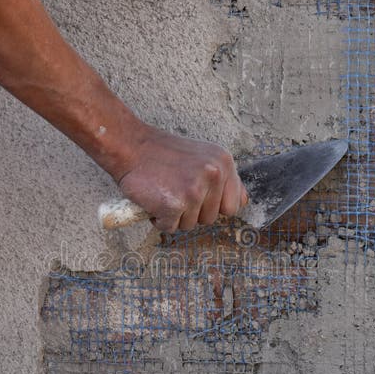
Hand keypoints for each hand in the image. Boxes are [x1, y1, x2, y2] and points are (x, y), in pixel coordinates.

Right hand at [115, 127, 247, 232]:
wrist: (130, 146)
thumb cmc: (162, 154)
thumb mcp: (203, 158)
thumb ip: (224, 180)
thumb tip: (244, 201)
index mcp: (224, 163)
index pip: (233, 205)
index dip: (213, 206)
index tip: (197, 196)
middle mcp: (213, 175)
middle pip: (211, 218)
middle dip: (192, 211)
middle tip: (174, 189)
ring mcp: (194, 190)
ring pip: (191, 225)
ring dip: (175, 216)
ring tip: (164, 192)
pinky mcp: (175, 205)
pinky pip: (170, 228)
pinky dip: (159, 220)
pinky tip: (154, 199)